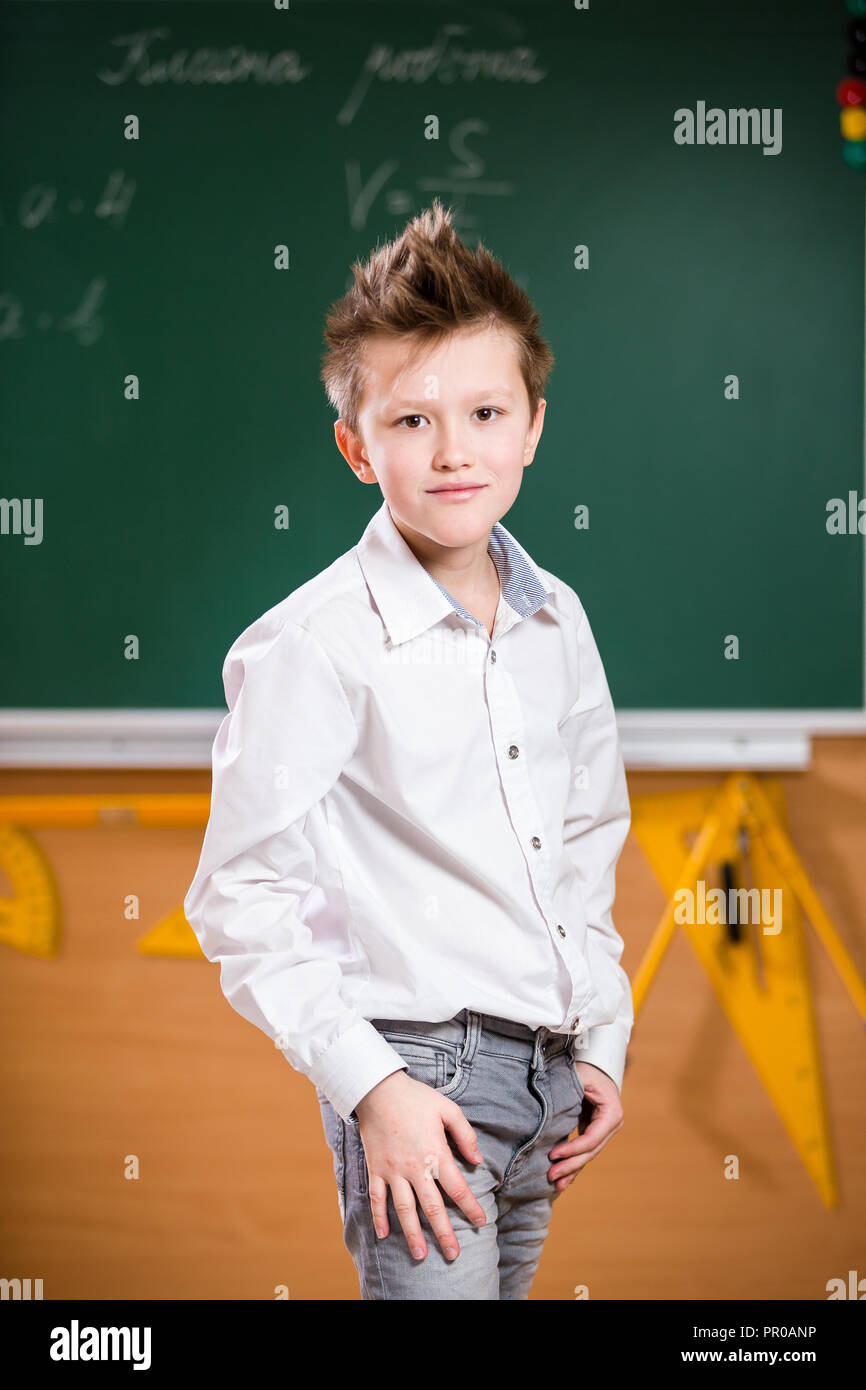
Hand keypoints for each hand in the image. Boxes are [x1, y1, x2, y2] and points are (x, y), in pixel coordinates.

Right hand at [354, 1069, 485, 1261]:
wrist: (378, 1090)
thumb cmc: (416, 1098)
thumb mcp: (448, 1110)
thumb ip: (465, 1135)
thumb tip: (478, 1160)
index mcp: (436, 1154)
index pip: (457, 1188)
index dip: (470, 1208)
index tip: (480, 1222)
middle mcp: (415, 1168)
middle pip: (432, 1207)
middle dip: (444, 1233)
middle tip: (453, 1255)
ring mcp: (393, 1171)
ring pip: (405, 1209)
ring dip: (413, 1234)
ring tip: (420, 1254)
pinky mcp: (376, 1169)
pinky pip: (377, 1198)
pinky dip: (379, 1217)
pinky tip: (384, 1234)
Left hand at [547, 1062, 623, 1189]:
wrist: (596, 1066)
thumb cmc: (586, 1069)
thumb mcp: (579, 1076)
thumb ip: (569, 1093)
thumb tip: (552, 1112)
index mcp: (611, 1112)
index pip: (592, 1138)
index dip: (573, 1149)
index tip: (553, 1154)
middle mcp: (612, 1125)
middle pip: (590, 1151)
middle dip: (570, 1165)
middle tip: (551, 1175)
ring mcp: (605, 1131)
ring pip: (588, 1155)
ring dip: (572, 1170)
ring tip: (555, 1183)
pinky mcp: (595, 1134)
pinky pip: (584, 1153)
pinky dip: (574, 1166)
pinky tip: (563, 1181)